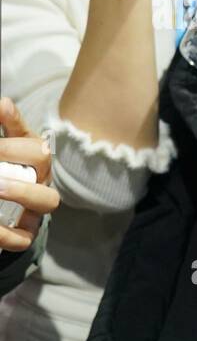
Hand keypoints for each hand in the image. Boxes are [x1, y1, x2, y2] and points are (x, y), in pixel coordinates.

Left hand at [0, 98, 58, 253]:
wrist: (9, 195)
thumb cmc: (9, 163)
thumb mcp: (10, 143)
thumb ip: (8, 124)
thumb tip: (3, 103)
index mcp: (38, 160)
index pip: (37, 151)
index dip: (13, 148)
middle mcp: (43, 183)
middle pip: (47, 173)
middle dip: (19, 174)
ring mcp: (37, 209)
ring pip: (47, 203)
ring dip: (22, 195)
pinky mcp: (25, 232)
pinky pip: (23, 238)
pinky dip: (6, 236)